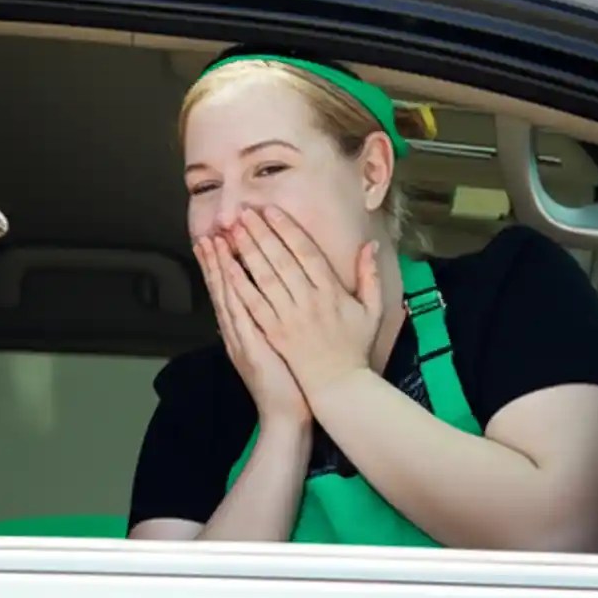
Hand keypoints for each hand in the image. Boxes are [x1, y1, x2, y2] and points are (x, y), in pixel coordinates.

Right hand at [195, 235, 309, 430]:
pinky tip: (228, 273)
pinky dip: (232, 291)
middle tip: (207, 233)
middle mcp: (238, 332)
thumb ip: (264, 328)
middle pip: (223, 289)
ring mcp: (242, 338)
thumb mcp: (271, 352)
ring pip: (227, 296)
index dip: (222, 267)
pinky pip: (240, 313)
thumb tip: (262, 308)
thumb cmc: (287, 385)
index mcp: (243, 332)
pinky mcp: (252, 346)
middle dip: (214, 261)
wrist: (287, 417)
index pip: (230, 292)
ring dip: (218, 268)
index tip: (216, 242)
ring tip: (211, 242)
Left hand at [225, 207, 382, 390]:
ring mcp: (289, 317)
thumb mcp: (372, 310)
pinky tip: (226, 268)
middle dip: (260, 233)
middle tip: (242, 213)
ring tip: (231, 231)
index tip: (271, 210)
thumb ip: (370, 276)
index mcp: (332, 292)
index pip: (306, 253)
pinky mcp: (273, 333)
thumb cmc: (354, 348)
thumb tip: (369, 244)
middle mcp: (309, 301)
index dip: (287, 229)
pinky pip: (253, 304)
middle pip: (281, 260)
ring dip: (246, 252)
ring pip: (264, 277)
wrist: (339, 386)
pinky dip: (239, 284)